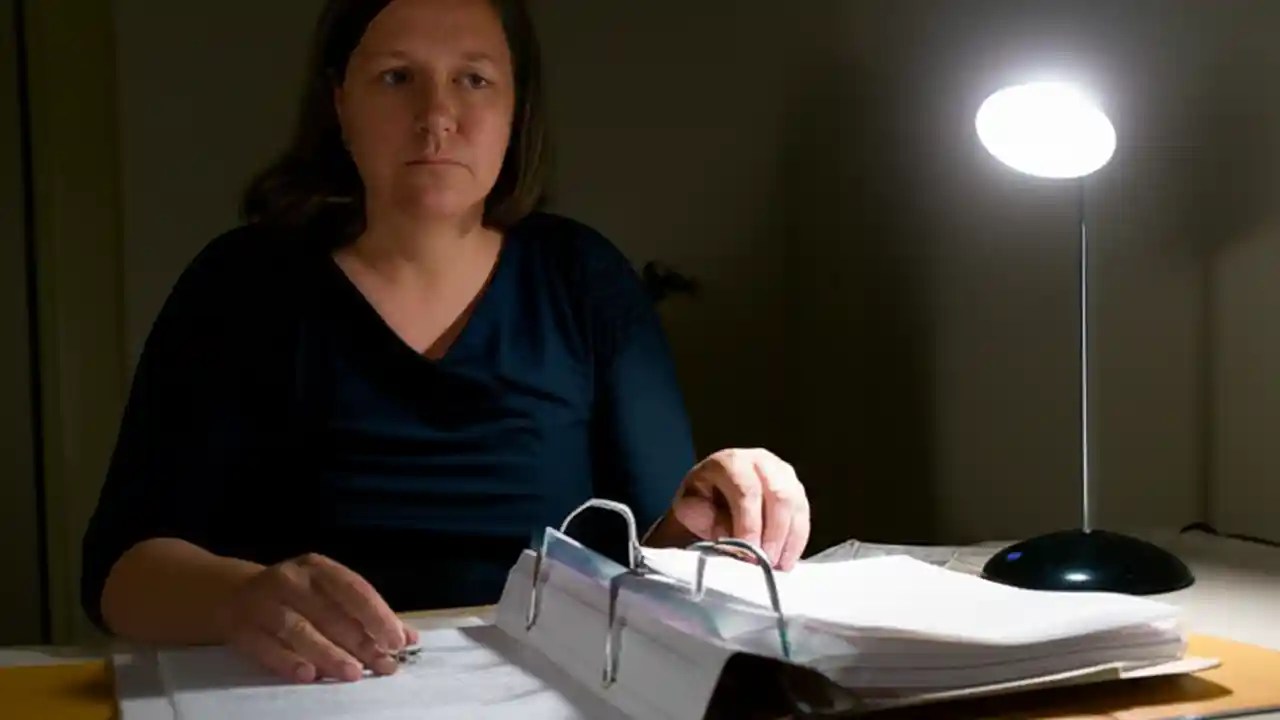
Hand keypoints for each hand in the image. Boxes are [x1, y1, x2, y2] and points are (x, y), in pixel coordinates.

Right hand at [217, 553, 418, 682]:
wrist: (231, 594)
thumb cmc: (295, 596)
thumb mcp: (328, 593)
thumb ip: (367, 614)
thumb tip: (409, 638)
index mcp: (318, 568)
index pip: (354, 589)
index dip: (377, 615)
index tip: (398, 640)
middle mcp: (290, 580)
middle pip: (330, 613)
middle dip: (361, 642)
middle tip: (383, 665)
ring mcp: (263, 603)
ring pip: (300, 630)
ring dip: (328, 653)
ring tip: (353, 673)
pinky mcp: (242, 629)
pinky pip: (267, 647)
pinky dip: (288, 662)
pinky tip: (309, 676)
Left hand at [668, 448, 809, 569]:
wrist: (712, 496)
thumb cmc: (700, 503)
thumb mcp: (688, 508)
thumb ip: (700, 517)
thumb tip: (726, 533)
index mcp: (730, 461)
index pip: (746, 491)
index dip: (750, 524)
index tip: (748, 555)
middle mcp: (760, 460)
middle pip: (778, 495)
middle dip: (774, 534)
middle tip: (765, 563)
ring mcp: (782, 471)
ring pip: (795, 504)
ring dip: (788, 539)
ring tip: (776, 566)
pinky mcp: (796, 488)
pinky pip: (803, 514)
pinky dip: (797, 540)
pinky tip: (786, 560)